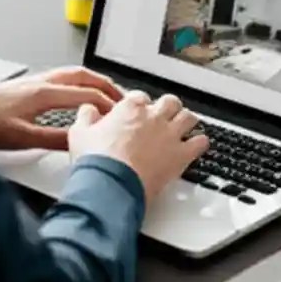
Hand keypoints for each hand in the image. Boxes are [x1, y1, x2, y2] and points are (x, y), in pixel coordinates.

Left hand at [0, 66, 121, 149]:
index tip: (121, 116)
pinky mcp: (26, 86)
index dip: (108, 105)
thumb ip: (54, 139)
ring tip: (105, 91)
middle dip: (106, 85)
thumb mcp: (22, 138)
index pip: (87, 95)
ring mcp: (33, 82)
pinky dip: (77, 83)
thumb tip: (81, 142)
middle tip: (122, 97)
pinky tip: (74, 94)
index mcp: (45, 93)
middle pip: (83, 76)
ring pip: (72, 74)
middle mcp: (41, 83)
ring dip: (92, 81)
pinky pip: (61, 78)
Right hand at [68, 91, 208, 203]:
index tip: (137, 113)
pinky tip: (196, 146)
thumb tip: (88, 110)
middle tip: (164, 117)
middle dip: (168, 108)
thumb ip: (86, 117)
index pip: (140, 97)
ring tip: (183, 127)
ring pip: (189, 117)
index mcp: (130, 109)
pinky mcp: (180, 155)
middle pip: (170, 102)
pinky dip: (200, 143)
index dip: (140, 105)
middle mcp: (153, 117)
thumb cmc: (95, 161)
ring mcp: (169, 135)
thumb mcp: (79, 133)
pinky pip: (201, 143)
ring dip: (186, 121)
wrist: (109, 184)